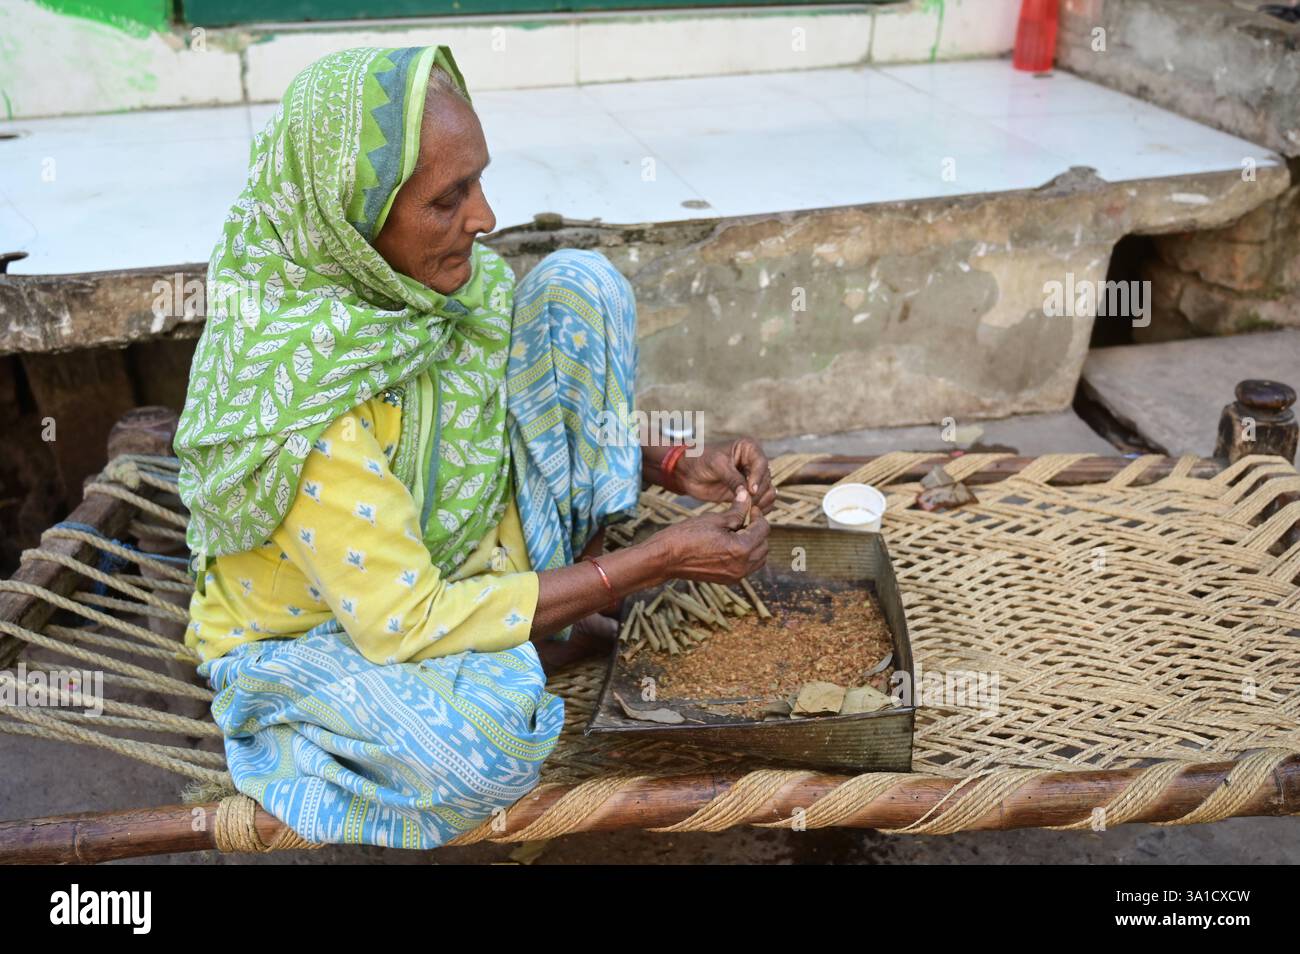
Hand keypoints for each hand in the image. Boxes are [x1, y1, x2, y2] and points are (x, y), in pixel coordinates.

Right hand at [650, 496, 769, 583]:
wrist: (666, 558)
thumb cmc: (687, 536)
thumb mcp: (714, 519)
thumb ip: (736, 511)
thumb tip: (747, 497)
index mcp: (742, 549)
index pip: (763, 529)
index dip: (758, 515)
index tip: (750, 508)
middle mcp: (743, 566)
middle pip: (764, 545)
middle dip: (758, 530)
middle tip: (745, 518)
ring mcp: (735, 576)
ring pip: (758, 558)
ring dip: (754, 544)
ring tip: (738, 532)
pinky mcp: (728, 580)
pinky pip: (747, 567)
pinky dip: (746, 555)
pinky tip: (731, 544)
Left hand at [670, 438, 776, 514]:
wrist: (687, 473)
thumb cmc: (700, 461)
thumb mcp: (717, 466)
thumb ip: (733, 478)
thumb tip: (748, 493)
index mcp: (749, 448)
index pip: (761, 464)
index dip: (758, 478)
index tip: (750, 491)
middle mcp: (754, 462)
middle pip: (766, 479)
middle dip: (758, 493)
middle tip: (746, 504)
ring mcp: (752, 477)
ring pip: (768, 491)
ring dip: (761, 502)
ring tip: (748, 509)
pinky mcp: (748, 492)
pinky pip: (762, 501)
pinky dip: (759, 508)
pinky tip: (749, 513)